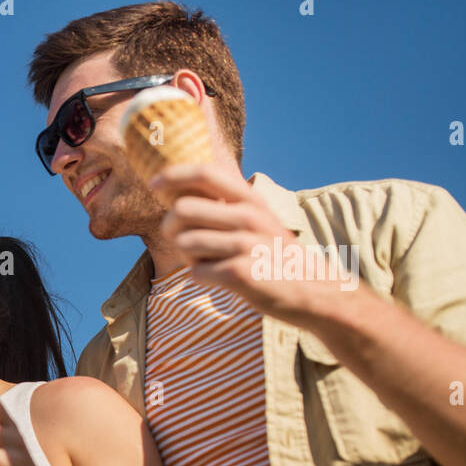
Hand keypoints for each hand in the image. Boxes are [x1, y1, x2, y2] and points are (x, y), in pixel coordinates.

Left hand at [153, 163, 345, 326]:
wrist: (312, 291)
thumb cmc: (273, 255)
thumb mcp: (257, 220)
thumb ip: (225, 205)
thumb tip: (176, 194)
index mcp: (251, 200)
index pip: (204, 173)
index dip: (172, 175)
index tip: (154, 185)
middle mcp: (249, 217)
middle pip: (181, 211)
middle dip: (170, 228)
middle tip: (183, 241)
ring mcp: (245, 244)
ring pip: (183, 243)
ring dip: (187, 257)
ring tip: (209, 262)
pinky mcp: (239, 273)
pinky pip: (195, 272)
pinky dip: (200, 277)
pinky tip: (220, 279)